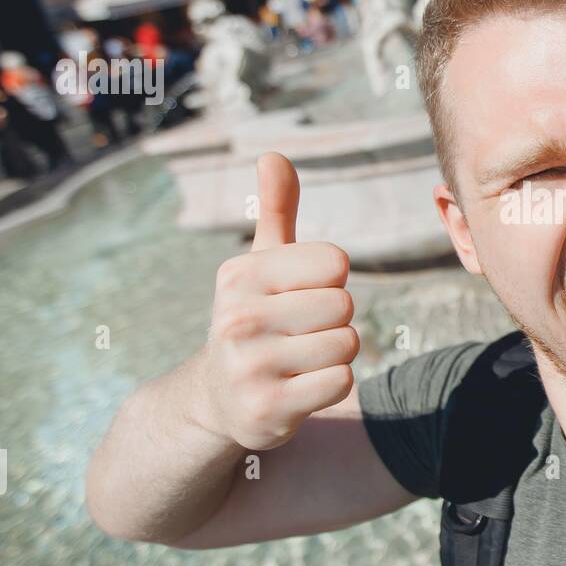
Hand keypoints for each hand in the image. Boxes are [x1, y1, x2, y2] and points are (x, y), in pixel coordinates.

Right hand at [200, 152, 358, 449]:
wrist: (217, 398)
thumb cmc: (255, 318)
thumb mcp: (259, 264)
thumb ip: (276, 209)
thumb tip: (274, 154)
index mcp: (242, 275)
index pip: (335, 262)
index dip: (331, 280)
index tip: (302, 293)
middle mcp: (238, 319)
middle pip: (344, 306)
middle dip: (334, 320)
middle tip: (300, 332)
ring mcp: (250, 368)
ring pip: (347, 344)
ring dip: (336, 353)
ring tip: (300, 358)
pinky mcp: (268, 410)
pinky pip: (341, 382)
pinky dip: (332, 384)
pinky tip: (301, 385)